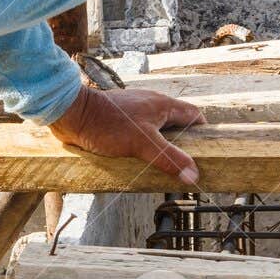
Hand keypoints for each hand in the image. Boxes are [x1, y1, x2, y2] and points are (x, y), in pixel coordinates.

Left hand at [49, 86, 205, 185]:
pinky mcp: (120, 116)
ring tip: (162, 162)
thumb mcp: (144, 144)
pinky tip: (138, 155)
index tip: (206, 148)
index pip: (193, 114)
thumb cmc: (108, 124)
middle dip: (182, 139)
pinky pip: (140, 129)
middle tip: (185, 161)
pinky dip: (144, 141)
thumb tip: (193, 175)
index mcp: (162, 105)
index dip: (202, 130)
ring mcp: (134, 109)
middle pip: (176, 121)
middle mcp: (151, 103)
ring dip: (162, 141)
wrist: (73, 115)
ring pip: (157, 125)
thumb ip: (170, 158)